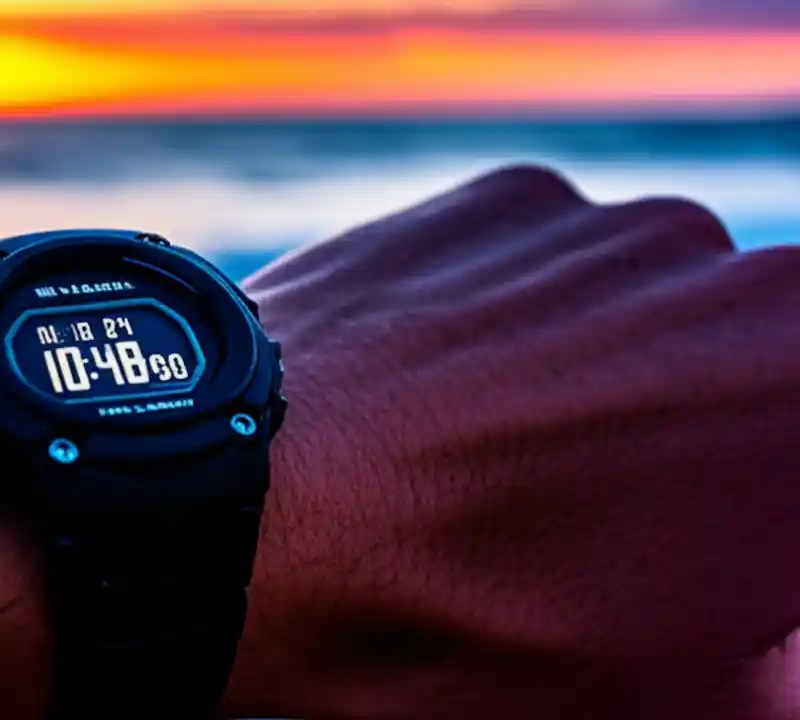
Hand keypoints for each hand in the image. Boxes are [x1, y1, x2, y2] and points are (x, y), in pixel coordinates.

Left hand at [229, 166, 799, 718]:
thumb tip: (771, 630)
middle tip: (576, 510)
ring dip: (599, 376)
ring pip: (647, 310)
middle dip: (688, 440)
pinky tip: (436, 387)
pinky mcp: (509, 194)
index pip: (787, 449)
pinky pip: (551, 265)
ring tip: (488, 452)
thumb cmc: (441, 617)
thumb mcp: (653, 685)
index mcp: (786, 392)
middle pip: (738, 369)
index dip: (738, 505)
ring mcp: (610, 222)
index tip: (682, 534)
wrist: (232, 499)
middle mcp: (723, 276)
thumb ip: (761, 652)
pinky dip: (515, 320)